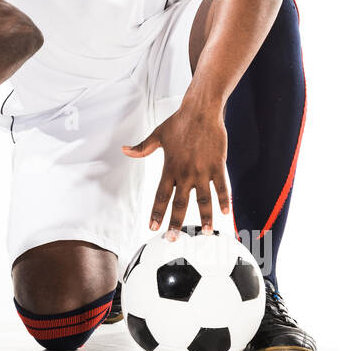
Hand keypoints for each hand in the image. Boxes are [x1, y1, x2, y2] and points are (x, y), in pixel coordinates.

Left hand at [122, 104, 231, 238]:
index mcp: (170, 167)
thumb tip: (124, 150)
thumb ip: (142, 148)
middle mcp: (185, 173)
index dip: (156, 213)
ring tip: (206, 232)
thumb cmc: (179, 122)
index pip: (161, 196)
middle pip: (180, 203)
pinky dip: (224, 200)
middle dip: (176, 223)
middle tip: (173, 239)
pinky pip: (222, 186)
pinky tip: (226, 213)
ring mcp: (203, 170)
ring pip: (203, 199)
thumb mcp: (157, 135)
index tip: (153, 228)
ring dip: (205, 217)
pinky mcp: (218, 165)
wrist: (201, 111)